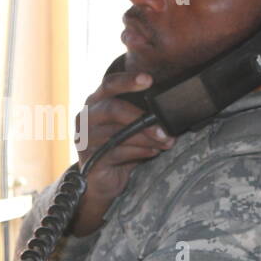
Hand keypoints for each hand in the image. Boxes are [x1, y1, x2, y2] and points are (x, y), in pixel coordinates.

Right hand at [71, 71, 172, 235]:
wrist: (101, 181)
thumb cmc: (120, 147)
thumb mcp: (130, 126)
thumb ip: (142, 114)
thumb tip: (175, 108)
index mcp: (97, 101)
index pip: (110, 84)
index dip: (128, 80)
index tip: (149, 79)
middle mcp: (86, 116)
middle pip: (113, 109)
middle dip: (142, 118)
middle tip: (164, 129)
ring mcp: (85, 138)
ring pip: (118, 133)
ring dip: (146, 139)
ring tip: (166, 142)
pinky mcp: (90, 158)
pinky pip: (117, 152)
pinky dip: (140, 152)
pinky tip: (153, 153)